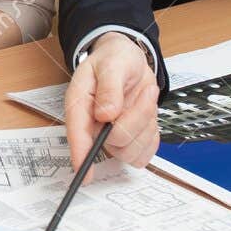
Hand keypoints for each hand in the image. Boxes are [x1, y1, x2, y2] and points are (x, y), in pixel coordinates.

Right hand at [64, 32, 160, 175]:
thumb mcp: (113, 63)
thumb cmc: (115, 58)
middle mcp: (94, 124)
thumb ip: (109, 87)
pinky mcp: (130, 140)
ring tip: (146, 96)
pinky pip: (145, 151)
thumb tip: (106, 114)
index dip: (80, 153)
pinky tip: (148, 112)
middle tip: (146, 91)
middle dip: (137, 117)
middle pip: (115, 141)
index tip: (84, 172)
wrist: (130, 60)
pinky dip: (152, 133)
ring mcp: (112, 135)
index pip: (78, 133)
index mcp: (80, 104)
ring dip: (146, 123)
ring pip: (131, 149)